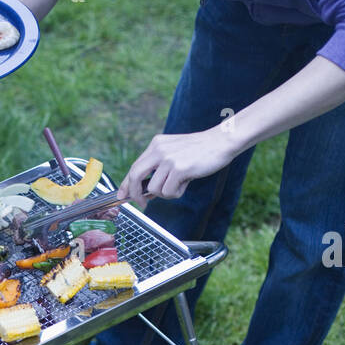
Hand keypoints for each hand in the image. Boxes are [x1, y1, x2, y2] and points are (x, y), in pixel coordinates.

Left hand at [117, 126, 237, 205]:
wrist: (222, 141)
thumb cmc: (201, 151)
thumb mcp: (175, 153)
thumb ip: (159, 167)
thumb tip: (145, 190)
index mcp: (156, 144)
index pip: (134, 167)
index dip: (126, 184)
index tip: (122, 195)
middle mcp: (159, 150)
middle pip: (135, 176)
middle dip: (136, 194)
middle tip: (143, 203)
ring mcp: (168, 159)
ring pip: (154, 188)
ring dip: (166, 194)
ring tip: (180, 184)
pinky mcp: (179, 168)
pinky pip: (168, 191)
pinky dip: (176, 193)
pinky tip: (186, 182)